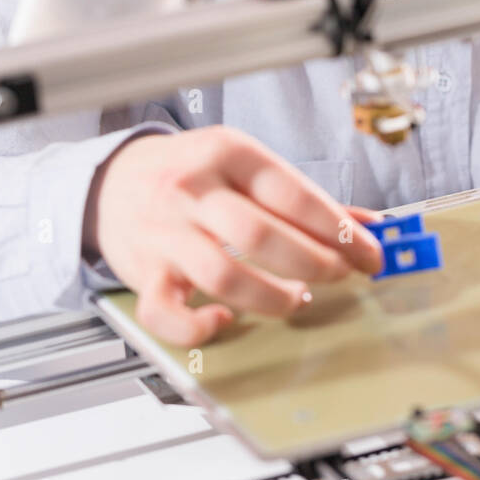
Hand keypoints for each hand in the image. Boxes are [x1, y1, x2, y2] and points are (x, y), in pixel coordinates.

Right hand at [84, 127, 382, 344]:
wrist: (111, 181)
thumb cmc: (188, 174)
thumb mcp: (243, 166)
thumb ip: (302, 197)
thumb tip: (369, 224)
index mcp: (225, 153)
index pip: (292, 193)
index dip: (339, 228)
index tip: (368, 252)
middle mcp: (192, 190)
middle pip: (260, 234)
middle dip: (314, 262)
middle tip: (340, 274)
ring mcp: (165, 233)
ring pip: (223, 275)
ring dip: (272, 296)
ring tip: (297, 298)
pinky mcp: (145, 273)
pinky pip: (169, 312)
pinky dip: (202, 326)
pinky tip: (227, 320)